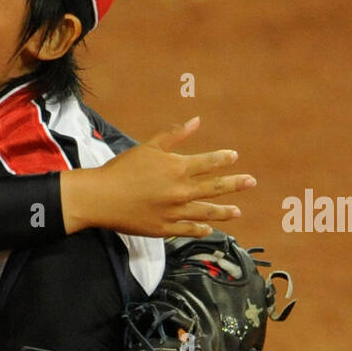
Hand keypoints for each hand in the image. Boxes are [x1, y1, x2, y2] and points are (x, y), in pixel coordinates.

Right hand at [60, 117, 255, 237]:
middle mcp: (180, 191)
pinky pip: (187, 230)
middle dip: (235, 184)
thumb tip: (196, 120)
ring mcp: (173, 212)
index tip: (233, 157)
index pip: (208, 162)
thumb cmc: (122, 169)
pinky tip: (208, 229)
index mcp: (177, 168)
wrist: (100, 198)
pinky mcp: (163, 229)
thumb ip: (174, 135)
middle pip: (214, 188)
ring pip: (206, 212)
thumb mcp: (148, 147)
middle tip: (251, 182)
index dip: (223, 159)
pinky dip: (200, 230)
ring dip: (223, 212)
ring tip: (237, 212)